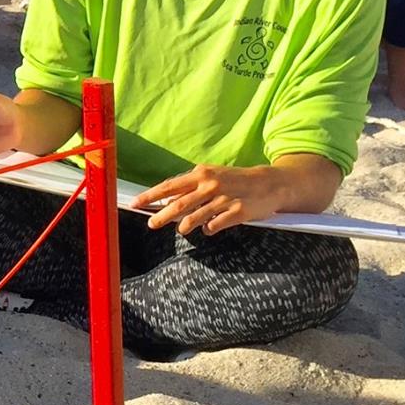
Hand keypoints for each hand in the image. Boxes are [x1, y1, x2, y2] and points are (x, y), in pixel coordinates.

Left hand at [132, 164, 286, 235]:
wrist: (269, 183)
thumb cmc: (235, 180)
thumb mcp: (211, 177)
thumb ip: (190, 188)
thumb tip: (167, 201)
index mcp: (201, 174)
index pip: (170, 186)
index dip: (151, 196)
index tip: (135, 203)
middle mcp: (210, 185)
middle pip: (179, 204)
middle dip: (162, 216)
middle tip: (152, 224)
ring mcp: (224, 199)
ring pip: (196, 217)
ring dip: (185, 226)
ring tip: (182, 229)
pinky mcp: (237, 212)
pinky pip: (215, 225)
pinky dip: (208, 229)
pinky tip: (209, 229)